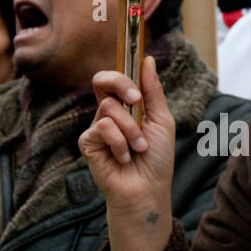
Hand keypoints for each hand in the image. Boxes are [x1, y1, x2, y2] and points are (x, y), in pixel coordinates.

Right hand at [78, 57, 176, 250]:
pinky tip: (124, 158)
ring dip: (131, 130)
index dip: (123, 71)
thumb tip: (147, 59)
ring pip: (109, 109)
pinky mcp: (88, 143)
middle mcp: (109, 114)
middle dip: (120, 84)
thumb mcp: (162, 121)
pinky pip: (102, 128)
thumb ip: (153, 92)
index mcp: (127, 107)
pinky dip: (119, 143)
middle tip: (136, 100)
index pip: (116, 78)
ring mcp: (97, 128)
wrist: (148, 191)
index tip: (138, 71)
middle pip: (102, 80)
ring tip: (138, 149)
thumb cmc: (157, 160)